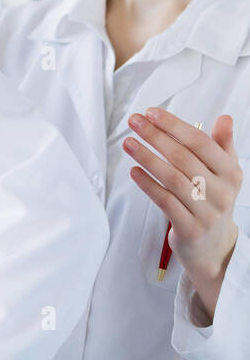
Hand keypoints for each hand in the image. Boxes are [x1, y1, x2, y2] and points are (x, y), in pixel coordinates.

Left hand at [125, 108, 241, 317]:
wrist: (214, 246)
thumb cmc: (212, 200)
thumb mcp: (224, 173)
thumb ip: (222, 145)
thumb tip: (225, 118)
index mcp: (231, 173)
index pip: (201, 143)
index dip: (175, 126)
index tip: (152, 113)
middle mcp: (222, 192)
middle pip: (184, 158)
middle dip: (155, 136)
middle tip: (134, 122)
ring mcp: (206, 211)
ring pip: (173, 178)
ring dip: (147, 158)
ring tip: (128, 143)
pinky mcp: (190, 228)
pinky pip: (165, 202)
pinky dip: (148, 185)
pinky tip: (134, 171)